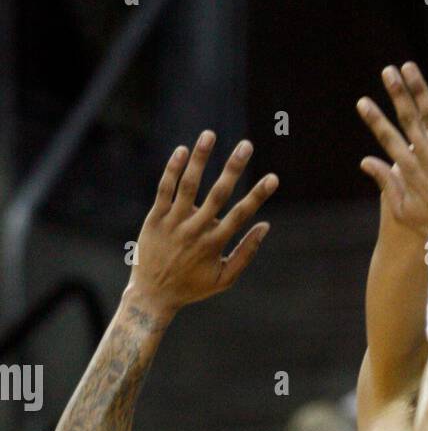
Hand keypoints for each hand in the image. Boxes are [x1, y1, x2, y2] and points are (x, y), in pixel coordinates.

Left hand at [127, 132, 278, 317]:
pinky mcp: (155, 218)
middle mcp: (195, 230)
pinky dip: (172, 169)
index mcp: (214, 244)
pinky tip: (182, 150)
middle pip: (218, 194)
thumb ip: (246, 253)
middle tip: (246, 145)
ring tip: (209, 135)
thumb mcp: (224, 278)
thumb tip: (264, 226)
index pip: (241, 214)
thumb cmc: (192, 287)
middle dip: (234, 168)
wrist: (152, 295)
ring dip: (200, 158)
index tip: (273, 178)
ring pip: (188, 185)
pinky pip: (165, 189)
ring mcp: (173, 222)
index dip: (258, 195)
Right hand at [357, 64, 427, 236]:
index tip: (362, 101)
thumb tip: (365, 161)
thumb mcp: (402, 210)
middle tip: (387, 71)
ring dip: (420, 90)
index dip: (374, 119)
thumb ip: (385, 183)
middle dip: (396, 94)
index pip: (387, 139)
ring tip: (409, 67)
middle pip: (408, 120)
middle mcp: (427, 159)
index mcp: (409, 171)